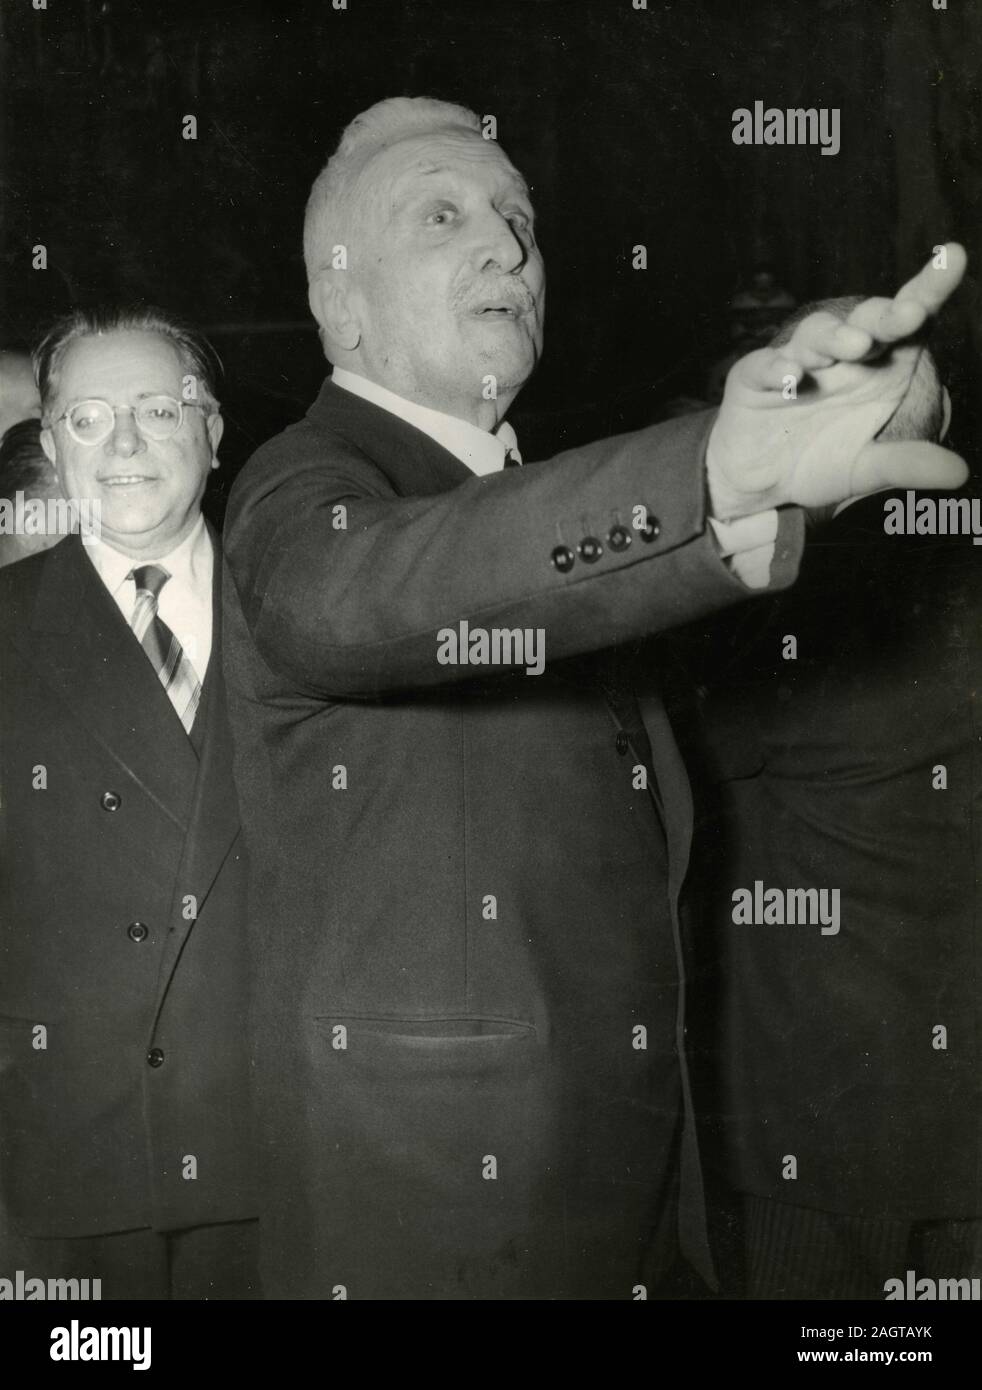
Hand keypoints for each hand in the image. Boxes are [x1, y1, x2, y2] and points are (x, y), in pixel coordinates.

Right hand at [706, 244, 968, 518]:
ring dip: (837, 336)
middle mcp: (840, 357)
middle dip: (888, 314)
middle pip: (866, 321)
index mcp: (876, 368)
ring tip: (856, 346)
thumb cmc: (816, 461)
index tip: (955, 256)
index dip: (930, 288)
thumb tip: (959, 473)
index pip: (907, 323)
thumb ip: (907, 465)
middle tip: (911, 314)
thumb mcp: (865, 470)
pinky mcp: (753, 377)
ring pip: (817, 333)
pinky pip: (766, 365)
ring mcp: (796, 360)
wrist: (758, 483)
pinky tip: (792, 377)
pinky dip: (778, 368)